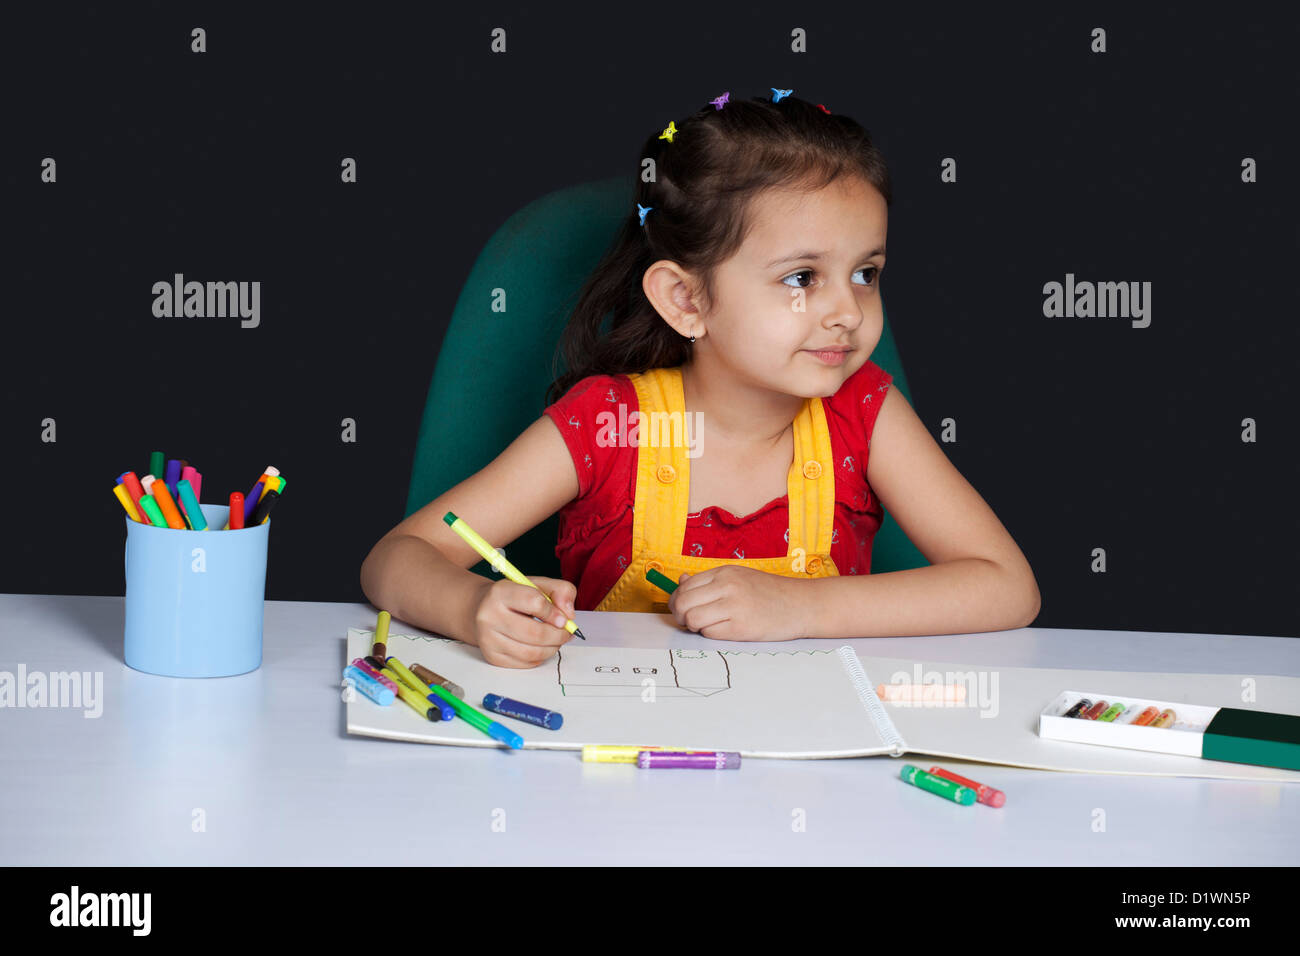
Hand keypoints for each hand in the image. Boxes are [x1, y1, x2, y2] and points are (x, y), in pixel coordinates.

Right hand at [470, 575, 578, 667]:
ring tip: (556, 640)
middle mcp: (489, 615)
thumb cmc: (514, 597)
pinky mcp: (492, 656)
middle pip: (535, 633)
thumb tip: (568, 615)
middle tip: (566, 633)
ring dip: (552, 648)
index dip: (555, 613)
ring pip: (531, 653)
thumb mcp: (537, 584)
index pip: (535, 602)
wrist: (482, 609)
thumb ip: (561, 591)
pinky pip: (525, 663)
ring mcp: (488, 638)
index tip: (563, 618)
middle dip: (558, 636)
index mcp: (501, 592)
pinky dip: (540, 657)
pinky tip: (540, 647)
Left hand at [667, 566, 805, 640]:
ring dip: (694, 627)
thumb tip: (680, 581)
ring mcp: (733, 607)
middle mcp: (727, 586)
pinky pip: (709, 633)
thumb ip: (710, 581)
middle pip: (683, 603)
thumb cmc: (769, 593)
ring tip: (707, 626)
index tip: (683, 608)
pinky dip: (711, 634)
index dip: (678, 600)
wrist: (801, 605)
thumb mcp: (739, 577)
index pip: (684, 586)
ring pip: (692, 619)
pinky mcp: (740, 628)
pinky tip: (725, 630)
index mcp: (724, 572)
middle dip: (681, 615)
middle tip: (690, 621)